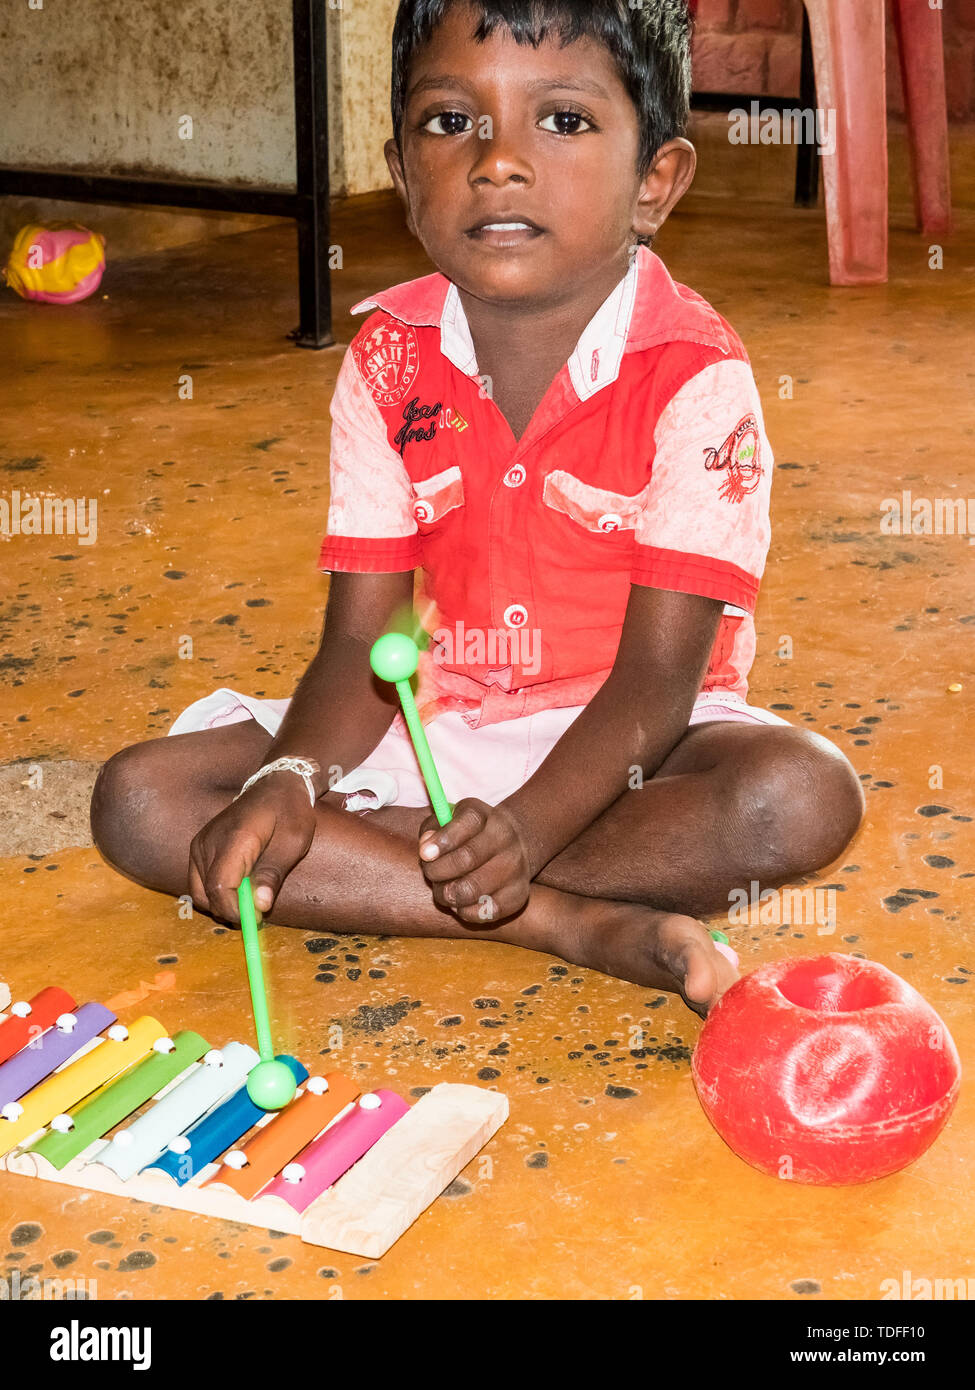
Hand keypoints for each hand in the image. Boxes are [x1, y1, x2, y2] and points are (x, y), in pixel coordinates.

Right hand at [188, 774, 316, 923]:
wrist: (275, 785)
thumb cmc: (289, 812)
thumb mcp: (293, 842)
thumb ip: (273, 874)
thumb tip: (260, 907)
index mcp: (233, 839)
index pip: (219, 887)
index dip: (236, 910)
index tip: (258, 917)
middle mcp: (208, 842)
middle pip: (206, 894)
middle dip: (230, 910)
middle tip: (259, 910)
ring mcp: (199, 845)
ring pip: (199, 893)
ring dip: (223, 903)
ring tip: (252, 896)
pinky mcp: (198, 849)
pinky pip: (199, 883)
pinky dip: (216, 893)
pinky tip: (240, 887)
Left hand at [418, 798, 532, 924]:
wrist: (512, 847)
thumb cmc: (467, 836)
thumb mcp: (448, 821)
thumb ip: (432, 830)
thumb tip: (426, 849)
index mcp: (485, 816)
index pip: (467, 823)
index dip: (442, 840)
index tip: (424, 853)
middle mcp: (505, 839)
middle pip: (466, 859)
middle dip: (437, 870)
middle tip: (429, 872)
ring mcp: (515, 868)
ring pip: (471, 890)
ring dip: (446, 894)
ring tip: (443, 888)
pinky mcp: (518, 895)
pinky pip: (482, 912)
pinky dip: (463, 911)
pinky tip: (461, 901)